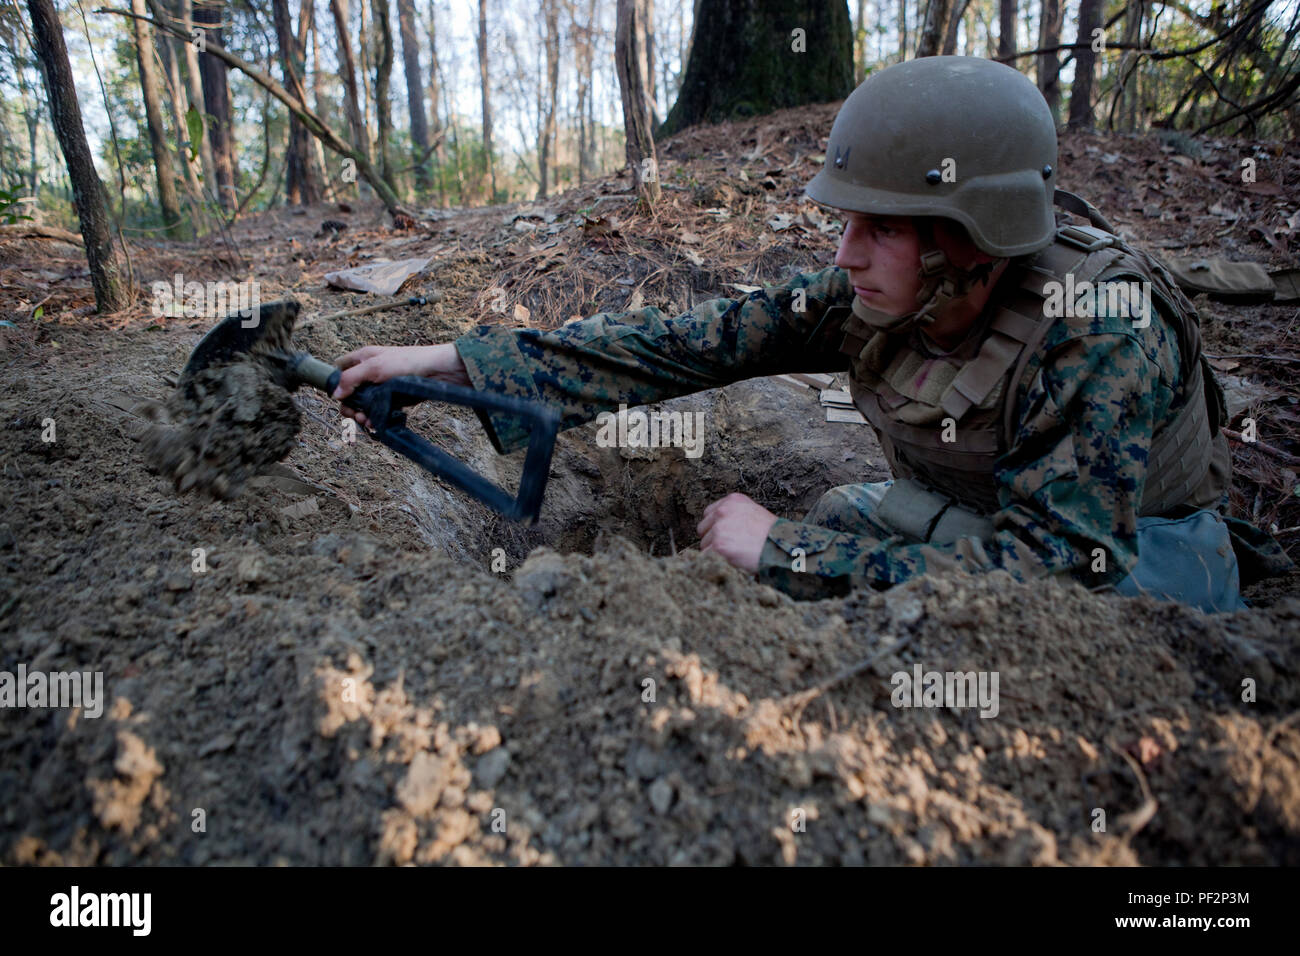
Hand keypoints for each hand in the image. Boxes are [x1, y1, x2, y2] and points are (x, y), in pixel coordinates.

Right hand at [332, 343, 470, 428]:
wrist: (438, 372)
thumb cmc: (407, 362)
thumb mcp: (374, 367)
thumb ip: (351, 379)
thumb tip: (335, 394)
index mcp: (363, 358)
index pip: (340, 369)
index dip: (336, 383)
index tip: (338, 397)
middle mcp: (370, 372)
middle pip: (349, 392)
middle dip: (348, 405)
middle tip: (354, 415)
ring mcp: (381, 387)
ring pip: (362, 404)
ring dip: (360, 415)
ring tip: (366, 421)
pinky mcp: (392, 399)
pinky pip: (377, 410)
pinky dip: (374, 418)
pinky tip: (375, 423)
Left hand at [697, 492, 778, 573]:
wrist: (782, 548)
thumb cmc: (773, 535)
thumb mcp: (755, 513)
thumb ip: (735, 515)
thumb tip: (719, 526)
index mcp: (732, 500)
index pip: (709, 513)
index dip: (716, 526)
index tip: (727, 535)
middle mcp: (723, 511)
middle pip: (703, 528)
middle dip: (713, 538)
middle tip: (732, 546)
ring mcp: (719, 528)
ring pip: (704, 544)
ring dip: (716, 552)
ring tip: (737, 554)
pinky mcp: (718, 545)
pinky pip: (707, 557)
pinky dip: (716, 562)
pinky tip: (732, 561)